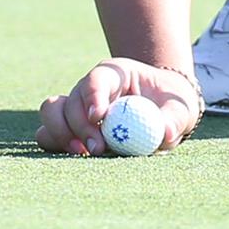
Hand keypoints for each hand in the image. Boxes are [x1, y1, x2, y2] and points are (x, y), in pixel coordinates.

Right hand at [37, 57, 203, 155]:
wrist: (162, 114)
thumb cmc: (171, 105)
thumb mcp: (180, 109)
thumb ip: (173, 120)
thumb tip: (164, 133)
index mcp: (115, 74)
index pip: (97, 78)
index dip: (93, 96)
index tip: (98, 117)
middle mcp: (90, 87)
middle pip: (73, 99)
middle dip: (81, 125)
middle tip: (97, 148)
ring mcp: (77, 107)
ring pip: (52, 111)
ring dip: (61, 132)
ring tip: (81, 152)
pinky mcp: (70, 128)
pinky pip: (49, 131)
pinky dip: (55, 142)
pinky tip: (72, 154)